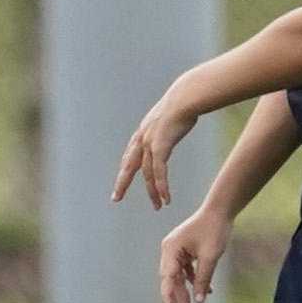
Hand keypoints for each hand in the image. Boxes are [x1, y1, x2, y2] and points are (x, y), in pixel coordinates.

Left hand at [112, 85, 197, 209]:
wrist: (185, 97)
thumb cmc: (182, 102)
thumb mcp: (169, 115)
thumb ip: (167, 124)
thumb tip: (173, 124)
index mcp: (143, 132)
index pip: (130, 155)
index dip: (125, 169)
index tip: (122, 179)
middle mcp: (142, 139)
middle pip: (129, 166)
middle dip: (122, 183)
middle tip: (116, 198)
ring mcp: (149, 143)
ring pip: (147, 174)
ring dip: (152, 191)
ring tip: (157, 206)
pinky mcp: (160, 147)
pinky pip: (159, 172)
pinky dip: (162, 187)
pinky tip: (166, 198)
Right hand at [158, 206, 231, 302]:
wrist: (221, 211)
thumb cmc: (214, 230)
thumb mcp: (210, 257)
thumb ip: (202, 278)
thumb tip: (198, 300)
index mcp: (171, 249)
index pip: (167, 278)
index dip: (168, 297)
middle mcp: (170, 251)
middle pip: (171, 281)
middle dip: (177, 300)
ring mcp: (178, 252)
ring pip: (180, 279)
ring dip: (187, 294)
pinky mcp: (187, 253)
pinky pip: (188, 272)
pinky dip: (195, 281)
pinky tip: (206, 293)